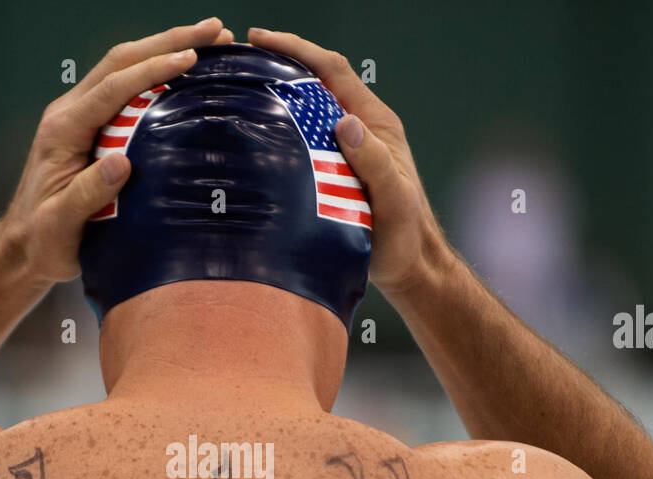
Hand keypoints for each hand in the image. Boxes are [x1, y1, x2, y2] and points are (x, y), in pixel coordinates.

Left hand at [3, 18, 234, 284]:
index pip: (112, 87)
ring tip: (208, 42)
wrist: (24, 248)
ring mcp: (80, 117)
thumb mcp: (62, 223)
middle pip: (121, 62)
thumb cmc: (43, 239)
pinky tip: (184, 74)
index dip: (152, 69)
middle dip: (168, 41)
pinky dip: (157, 74)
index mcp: (63, 129)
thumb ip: (88, 192)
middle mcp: (70, 112)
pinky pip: (126, 90)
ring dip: (165, 49)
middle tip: (215, 31)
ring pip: (124, 69)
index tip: (191, 58)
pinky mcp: (92, 128)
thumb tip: (122, 162)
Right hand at [247, 27, 451, 298]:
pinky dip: (283, 129)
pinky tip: (259, 137)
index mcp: (375, 124)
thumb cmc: (405, 234)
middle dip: (282, 62)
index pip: (333, 71)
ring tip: (242, 90)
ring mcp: (348, 150)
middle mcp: (361, 130)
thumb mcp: (393, 197)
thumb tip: (345, 121)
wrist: (411, 266)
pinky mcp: (337, 171)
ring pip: (310, 110)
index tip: (261, 39)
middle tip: (241, 59)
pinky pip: (305, 140)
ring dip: (280, 95)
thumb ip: (373, 160)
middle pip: (318, 81)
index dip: (298, 49)